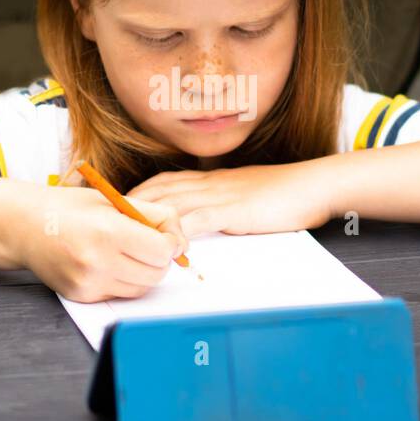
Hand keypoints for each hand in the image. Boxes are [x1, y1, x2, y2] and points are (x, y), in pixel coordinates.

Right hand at [18, 184, 187, 302]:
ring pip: (141, 288)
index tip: (164, 236)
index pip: (162, 251)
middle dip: (159, 259)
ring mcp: (88, 283)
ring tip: (125, 251)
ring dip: (143, 272)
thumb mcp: (115, 200)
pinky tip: (106, 262)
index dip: (170, 244)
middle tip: (145, 243)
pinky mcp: (82, 296)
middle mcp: (97, 262)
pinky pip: (120, 294)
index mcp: (108, 231)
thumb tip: (181, 244)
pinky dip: (123, 280)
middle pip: (156, 274)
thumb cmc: (71, 208)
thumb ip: (156, 217)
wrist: (25, 226)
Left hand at [125, 161, 334, 236]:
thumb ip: (222, 203)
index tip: (119, 202)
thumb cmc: (284, 193)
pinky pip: (198, 219)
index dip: (139, 190)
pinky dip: (177, 230)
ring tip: (124, 230)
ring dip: (146, 216)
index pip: (164, 180)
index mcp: (211, 179)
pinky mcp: (233, 210)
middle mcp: (209, 183)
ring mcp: (219, 195)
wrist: (312, 185)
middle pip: (158, 188)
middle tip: (107, 217)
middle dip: (131, 201)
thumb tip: (203, 217)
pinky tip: (164, 241)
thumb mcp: (244, 194)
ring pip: (171, 202)